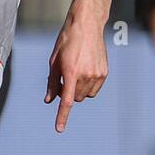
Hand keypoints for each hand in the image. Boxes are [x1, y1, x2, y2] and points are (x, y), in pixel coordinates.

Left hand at [45, 5, 108, 132]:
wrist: (86, 25)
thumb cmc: (66, 41)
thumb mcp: (54, 61)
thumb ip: (52, 83)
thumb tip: (49, 100)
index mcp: (71, 72)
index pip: (67, 101)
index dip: (62, 116)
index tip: (59, 129)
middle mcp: (86, 75)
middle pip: (76, 99)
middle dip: (68, 94)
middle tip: (64, 79)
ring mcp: (97, 74)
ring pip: (85, 95)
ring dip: (78, 90)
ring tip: (75, 73)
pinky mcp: (104, 73)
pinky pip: (94, 90)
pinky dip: (88, 86)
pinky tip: (85, 72)